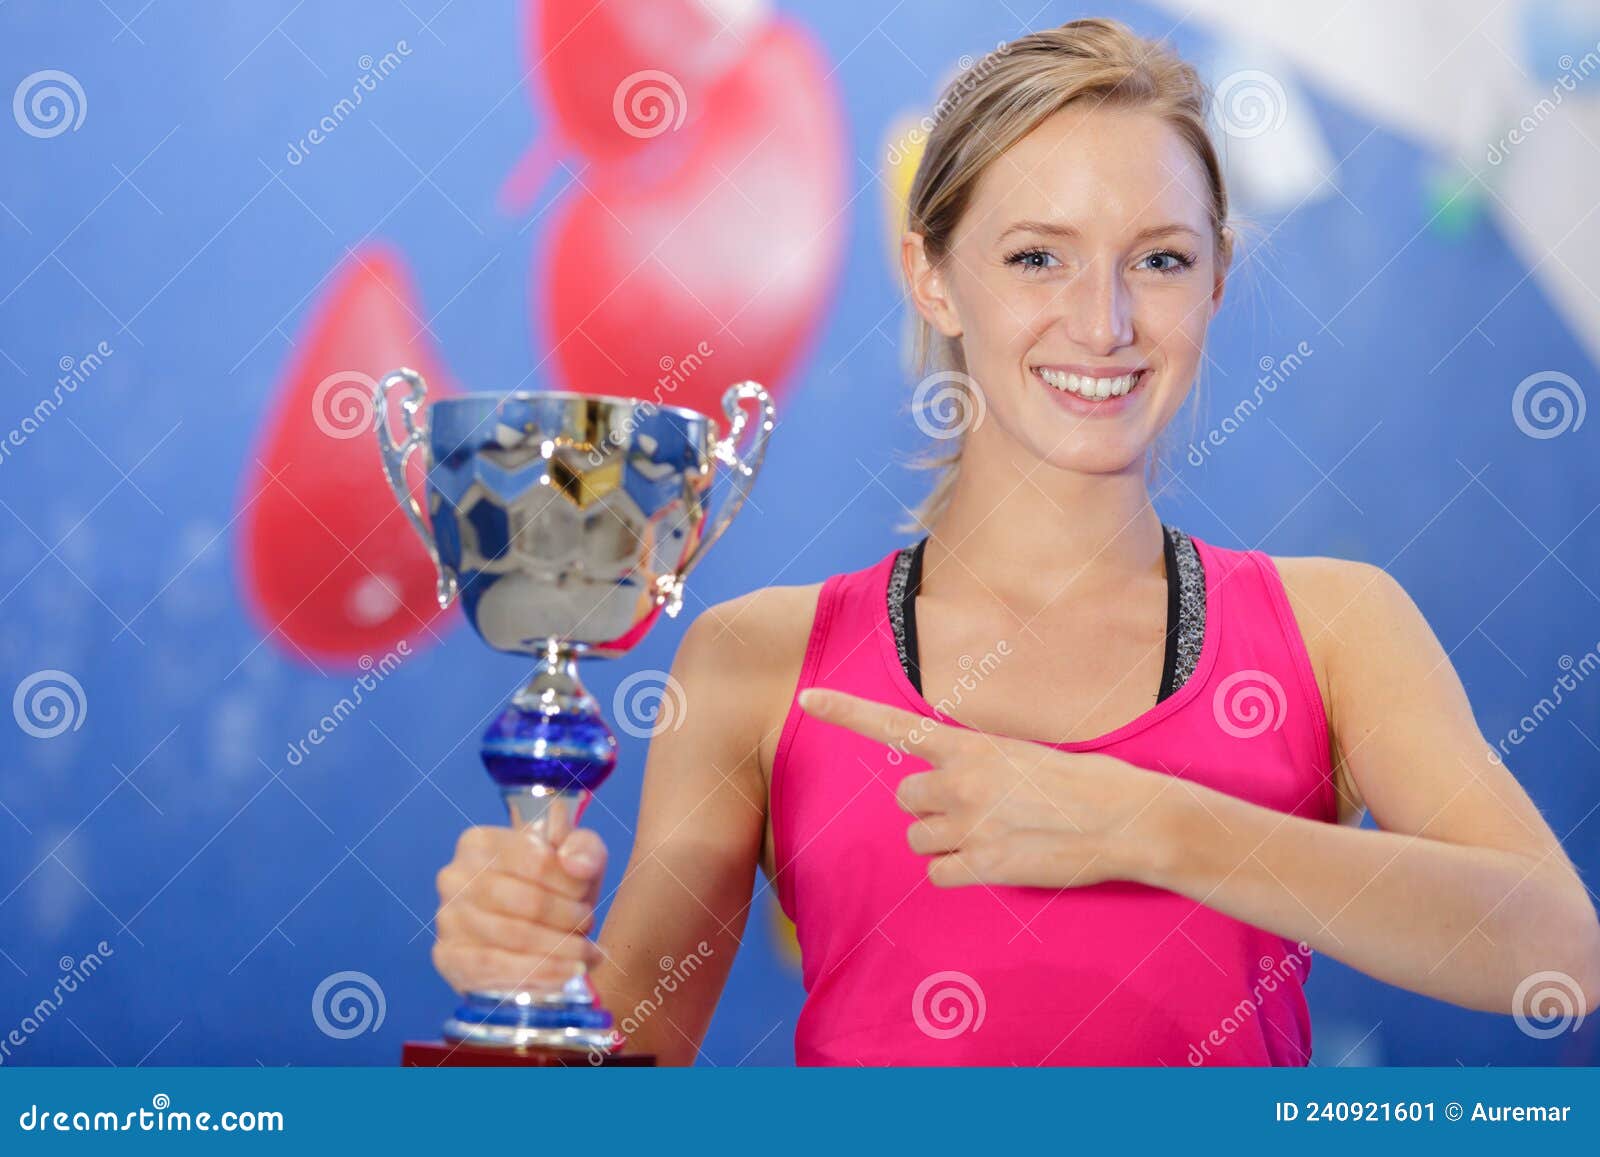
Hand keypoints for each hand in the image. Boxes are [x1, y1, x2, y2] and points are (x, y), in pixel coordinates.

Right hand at [432, 801, 607, 994]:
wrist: (524, 924)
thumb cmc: (549, 884)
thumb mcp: (573, 855)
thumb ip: (583, 847)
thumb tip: (574, 863)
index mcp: (481, 842)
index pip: (537, 861)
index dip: (571, 883)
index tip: (586, 894)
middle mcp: (455, 877)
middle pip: (528, 902)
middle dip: (569, 918)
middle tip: (588, 925)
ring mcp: (448, 918)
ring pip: (515, 937)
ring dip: (561, 949)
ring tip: (587, 953)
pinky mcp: (449, 957)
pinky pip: (498, 968)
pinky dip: (540, 973)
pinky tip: (568, 973)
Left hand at [797, 687, 1179, 888]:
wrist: (1132, 820)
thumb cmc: (1090, 780)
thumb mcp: (1027, 753)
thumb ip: (982, 761)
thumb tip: (960, 775)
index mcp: (973, 746)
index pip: (894, 726)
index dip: (845, 712)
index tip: (808, 698)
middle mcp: (961, 784)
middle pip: (904, 799)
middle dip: (929, 806)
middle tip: (973, 808)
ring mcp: (970, 828)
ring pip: (917, 839)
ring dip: (943, 840)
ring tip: (989, 835)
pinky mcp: (985, 868)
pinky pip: (939, 875)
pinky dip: (958, 873)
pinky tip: (993, 861)